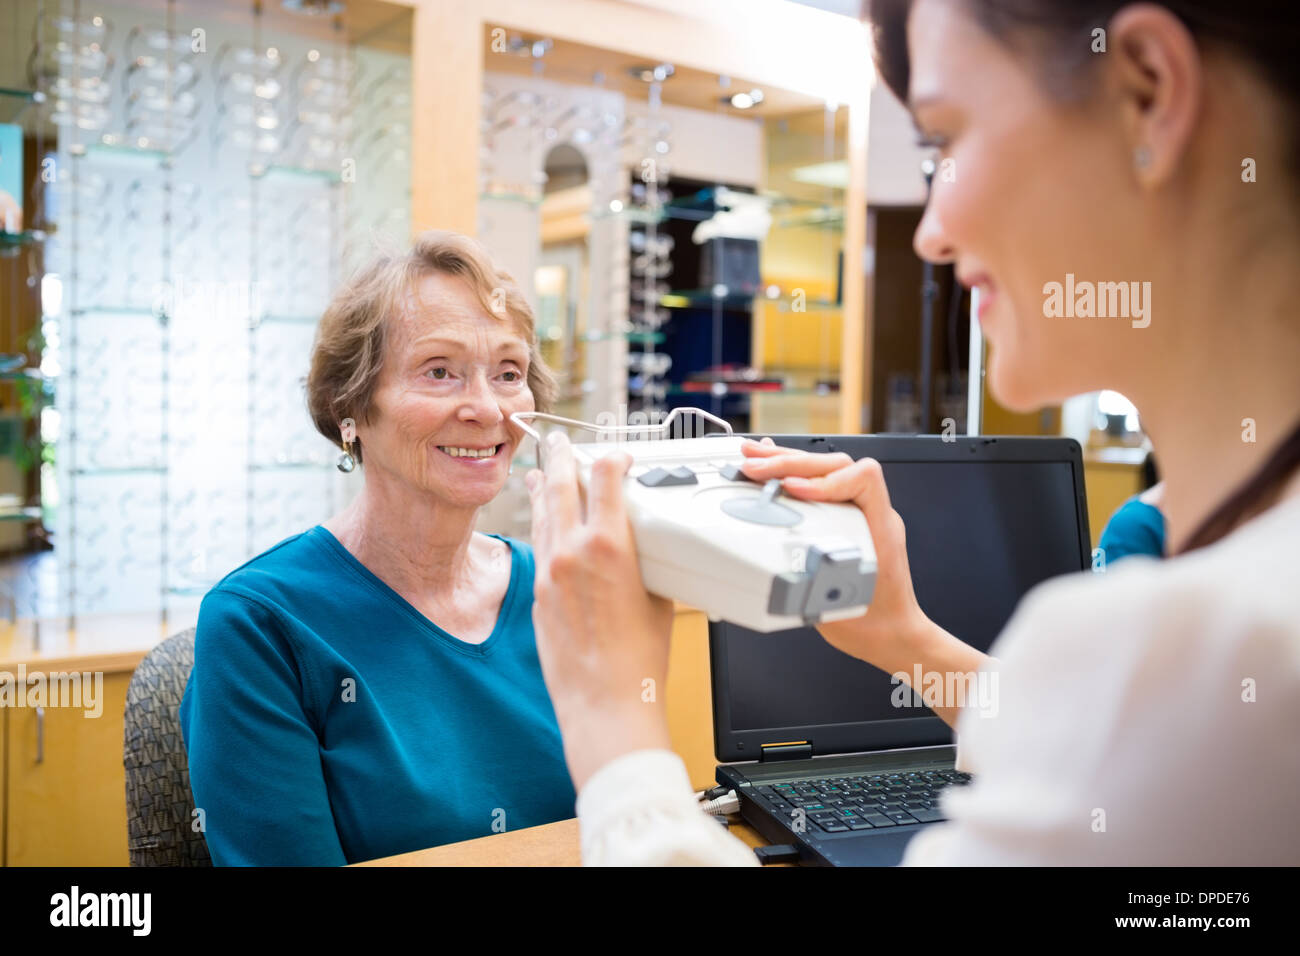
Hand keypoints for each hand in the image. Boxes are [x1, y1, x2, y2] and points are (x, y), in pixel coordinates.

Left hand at [526, 431, 675, 791]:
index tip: (617, 456)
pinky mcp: (537, 595)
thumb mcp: (658, 597)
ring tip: (540, 470)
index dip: (612, 459)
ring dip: (542, 488)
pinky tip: (540, 520)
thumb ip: (644, 562)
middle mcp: (572, 552)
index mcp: (609, 546)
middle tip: (559, 440)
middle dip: (560, 457)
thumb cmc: (640, 660)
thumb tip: (641, 549)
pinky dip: (539, 525)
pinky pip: (537, 546)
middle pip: (560, 486)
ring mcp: (549, 573)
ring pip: (541, 515)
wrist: (605, 703)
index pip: (605, 479)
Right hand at [737, 437, 932, 667]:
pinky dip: (796, 471)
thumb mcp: (836, 604)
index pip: (864, 478)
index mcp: (880, 528)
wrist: (892, 632)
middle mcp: (873, 514)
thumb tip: (771, 563)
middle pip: (837, 465)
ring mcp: (860, 513)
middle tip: (755, 467)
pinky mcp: (847, 518)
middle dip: (792, 462)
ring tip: (754, 456)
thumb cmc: (873, 621)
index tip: (793, 491)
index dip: (825, 480)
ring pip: (828, 468)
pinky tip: (773, 464)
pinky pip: (824, 482)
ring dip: (789, 460)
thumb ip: (808, 585)